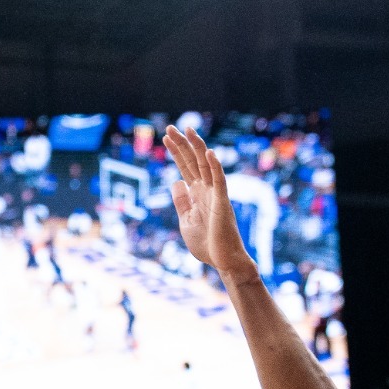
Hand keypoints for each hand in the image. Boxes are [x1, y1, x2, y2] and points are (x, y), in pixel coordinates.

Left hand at [161, 125, 258, 281]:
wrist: (222, 261)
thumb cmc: (206, 243)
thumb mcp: (186, 220)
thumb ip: (182, 201)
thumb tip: (175, 181)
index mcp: (198, 193)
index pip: (185, 167)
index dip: (176, 152)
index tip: (166, 137)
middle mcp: (207, 189)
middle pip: (193, 161)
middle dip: (181, 144)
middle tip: (170, 127)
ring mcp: (215, 194)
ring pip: (206, 165)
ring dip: (196, 147)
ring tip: (187, 130)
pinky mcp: (223, 202)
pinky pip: (219, 181)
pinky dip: (215, 166)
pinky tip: (209, 153)